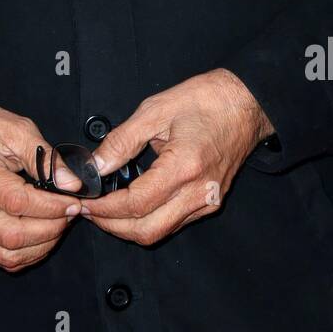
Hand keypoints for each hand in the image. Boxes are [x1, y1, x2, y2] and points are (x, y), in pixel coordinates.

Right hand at [0, 99, 78, 271]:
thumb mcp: (17, 129)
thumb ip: (46, 158)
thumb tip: (72, 185)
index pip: (17, 201)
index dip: (51, 207)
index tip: (73, 201)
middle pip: (12, 235)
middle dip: (51, 229)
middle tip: (70, 213)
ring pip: (7, 254)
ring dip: (42, 245)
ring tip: (59, 223)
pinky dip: (27, 253)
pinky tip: (41, 234)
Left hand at [82, 69, 273, 245]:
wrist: (246, 103)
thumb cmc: (205, 100)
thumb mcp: (156, 110)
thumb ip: (122, 141)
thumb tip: (96, 166)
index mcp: (184, 167)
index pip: (136, 204)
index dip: (106, 208)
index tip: (86, 202)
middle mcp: (199, 193)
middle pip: (147, 231)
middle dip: (113, 227)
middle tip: (90, 212)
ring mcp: (207, 201)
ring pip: (161, 231)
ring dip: (130, 227)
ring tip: (107, 209)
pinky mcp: (211, 202)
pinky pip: (175, 222)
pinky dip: (150, 219)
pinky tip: (134, 204)